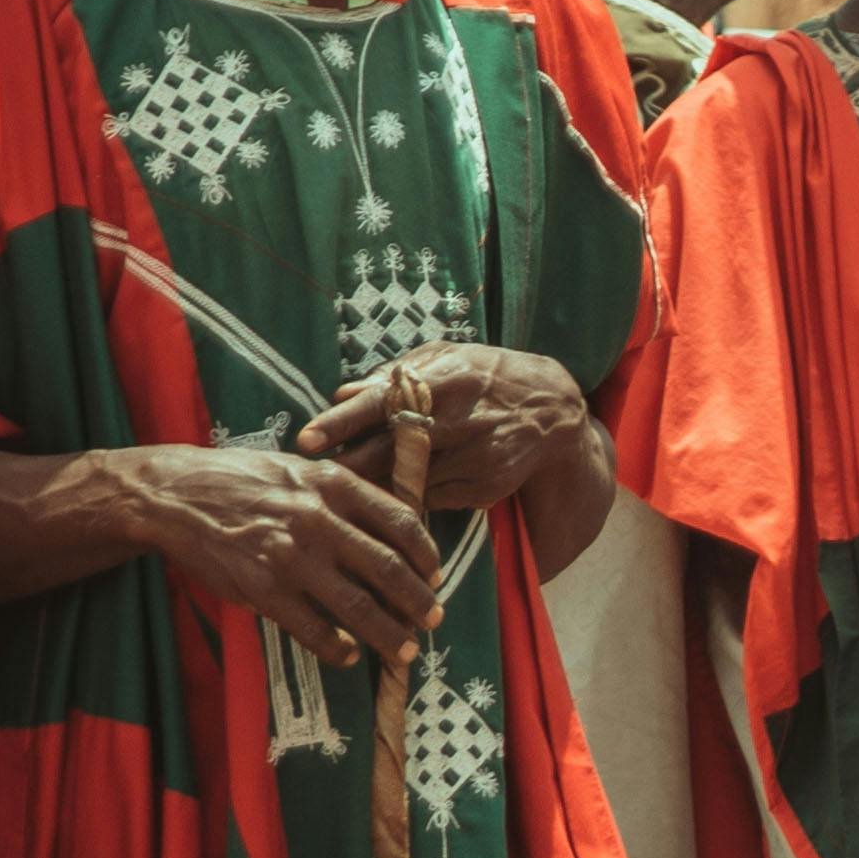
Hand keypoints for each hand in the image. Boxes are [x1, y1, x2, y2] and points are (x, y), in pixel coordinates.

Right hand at [126, 436, 435, 664]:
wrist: (176, 495)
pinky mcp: (264, 590)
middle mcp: (318, 520)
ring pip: (359, 606)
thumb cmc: (242, 480)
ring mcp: (292, 558)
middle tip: (433, 620)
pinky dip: (338, 648)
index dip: (427, 554)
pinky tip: (348, 655)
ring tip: (406, 651)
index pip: (401, 522)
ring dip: (391, 635)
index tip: (436, 575)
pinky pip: (315, 630)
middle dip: (419, 602)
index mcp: (332, 484)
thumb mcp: (299, 469)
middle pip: (389, 569)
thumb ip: (343, 492)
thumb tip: (391, 525)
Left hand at [294, 343, 588, 521]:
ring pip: (409, 482)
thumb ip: (393, 374)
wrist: (553, 410)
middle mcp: (460, 421)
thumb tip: (341, 393)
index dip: (341, 423)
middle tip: (309, 477)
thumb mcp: (445, 358)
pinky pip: (433, 499)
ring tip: (343, 488)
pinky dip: (409, 497)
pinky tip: (393, 495)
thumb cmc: (487, 376)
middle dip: (346, 466)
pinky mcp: (485, 487)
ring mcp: (474, 458)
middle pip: (388, 450)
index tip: (305, 440)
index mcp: (445, 380)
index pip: (381, 403)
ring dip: (373, 486)